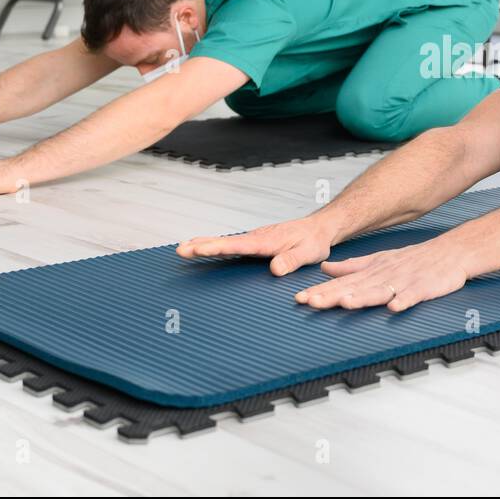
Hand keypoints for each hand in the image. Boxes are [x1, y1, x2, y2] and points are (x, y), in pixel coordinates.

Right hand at [176, 217, 333, 275]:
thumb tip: (275, 269)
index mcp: (265, 242)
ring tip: (183, 249)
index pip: (236, 245)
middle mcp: (256, 238)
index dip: (215, 247)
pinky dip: (216, 245)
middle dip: (201, 245)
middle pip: (224, 242)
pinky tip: (206, 249)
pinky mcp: (256, 242)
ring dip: (204, 244)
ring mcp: (255, 239)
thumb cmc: (314, 241)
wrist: (319, 229)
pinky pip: (232, 244)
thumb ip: (292, 260)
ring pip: (226, 242)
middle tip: (179, 250)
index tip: (196, 248)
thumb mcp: (308, 253)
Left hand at [295, 241, 472, 312]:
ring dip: (363, 297)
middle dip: (333, 295)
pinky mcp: (424, 287)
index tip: (300, 298)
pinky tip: (395, 307)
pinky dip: (404, 300)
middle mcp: (384, 276)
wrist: (450, 253)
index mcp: (372, 272)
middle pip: (355, 288)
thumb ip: (352, 266)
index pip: (342, 283)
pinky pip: (413, 295)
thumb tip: (325, 268)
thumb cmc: (414, 259)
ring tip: (345, 303)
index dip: (321, 291)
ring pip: (380, 291)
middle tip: (311, 302)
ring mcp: (403, 281)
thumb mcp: (379, 260)